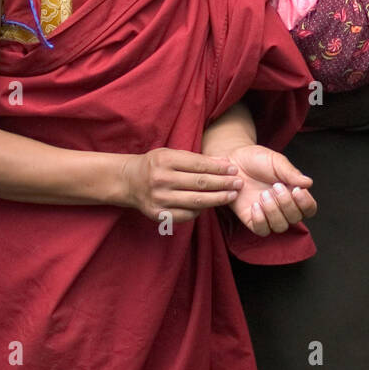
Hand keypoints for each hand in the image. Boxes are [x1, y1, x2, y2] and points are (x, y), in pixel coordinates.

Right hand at [120, 148, 241, 223]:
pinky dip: (201, 210)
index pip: (199, 165)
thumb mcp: (172, 155)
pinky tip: (211, 205)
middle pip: (200, 184)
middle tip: (239, 183)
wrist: (129, 181)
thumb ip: (197, 159)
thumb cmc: (156, 165)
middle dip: (223, 183)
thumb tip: (225, 164)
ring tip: (232, 195)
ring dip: (217, 199)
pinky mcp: (158, 214)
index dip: (219, 168)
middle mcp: (161, 180)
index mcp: (165, 161)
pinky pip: (186, 215)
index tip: (234, 169)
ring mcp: (159, 198)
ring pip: (196, 201)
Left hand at [223, 143, 316, 235]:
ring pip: (280, 227)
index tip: (297, 190)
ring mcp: (268, 215)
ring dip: (273, 211)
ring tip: (263, 194)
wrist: (234, 163)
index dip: (306, 203)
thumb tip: (308, 183)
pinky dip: (260, 220)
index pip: (309, 208)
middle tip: (276, 186)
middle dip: (287, 204)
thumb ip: (291, 173)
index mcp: (293, 193)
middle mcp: (283, 207)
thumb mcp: (276, 161)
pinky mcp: (252, 220)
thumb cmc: (257, 160)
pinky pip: (262, 230)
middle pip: (295, 219)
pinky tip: (254, 205)